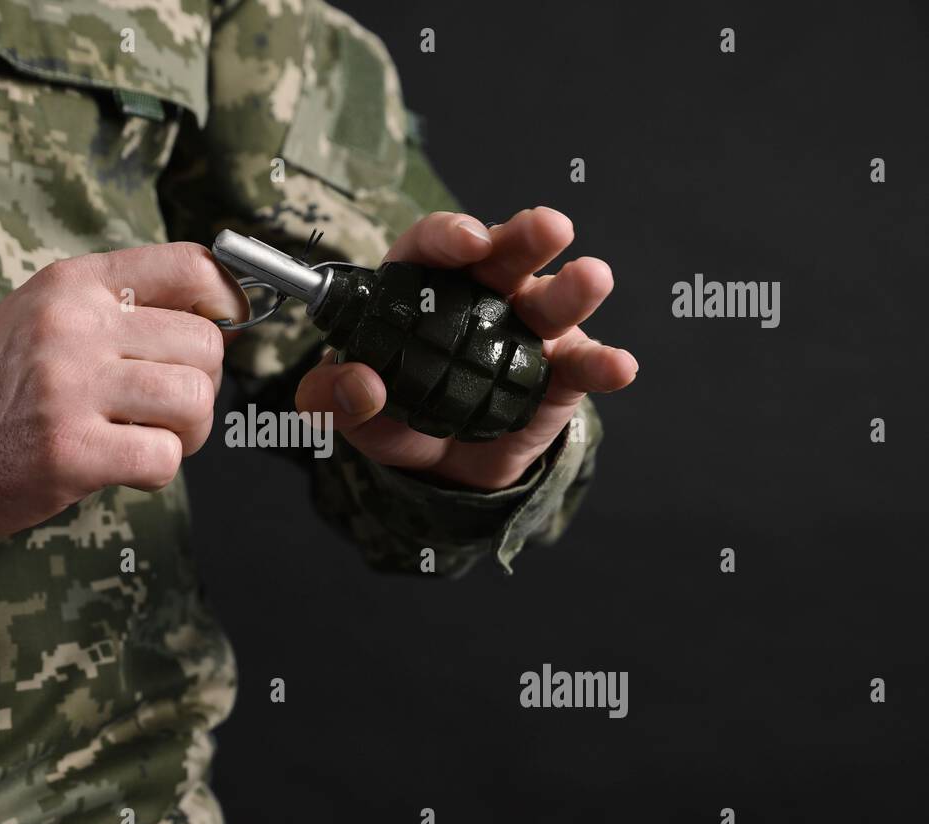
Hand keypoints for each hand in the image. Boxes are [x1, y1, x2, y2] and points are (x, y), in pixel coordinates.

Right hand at [0, 243, 245, 546]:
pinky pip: (165, 457)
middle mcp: (74, 325)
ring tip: (147, 438)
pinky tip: (121, 466)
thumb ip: (123, 308)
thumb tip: (223, 317)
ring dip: (186, 433)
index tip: (226, 328)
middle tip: (165, 410)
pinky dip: (157, 471)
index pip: (190, 266)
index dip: (227, 301)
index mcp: (74, 283)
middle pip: (204, 346)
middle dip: (201, 387)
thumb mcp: (47, 317)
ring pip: (194, 401)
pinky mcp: (70, 451)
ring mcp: (70, 387)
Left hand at [294, 209, 636, 489]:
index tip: (467, 242)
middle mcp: (481, 296)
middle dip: (527, 235)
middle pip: (505, 254)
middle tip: (549, 227)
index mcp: (423, 288)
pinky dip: (602, 365)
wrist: (444, 467)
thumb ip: (333, 397)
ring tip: (593, 278)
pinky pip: (583, 365)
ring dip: (574, 287)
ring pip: (553, 299)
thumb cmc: (397, 417)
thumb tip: (353, 384)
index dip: (451, 236)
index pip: (434, 246)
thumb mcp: (354, 412)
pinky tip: (617, 368)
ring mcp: (528, 330)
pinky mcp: (560, 373)